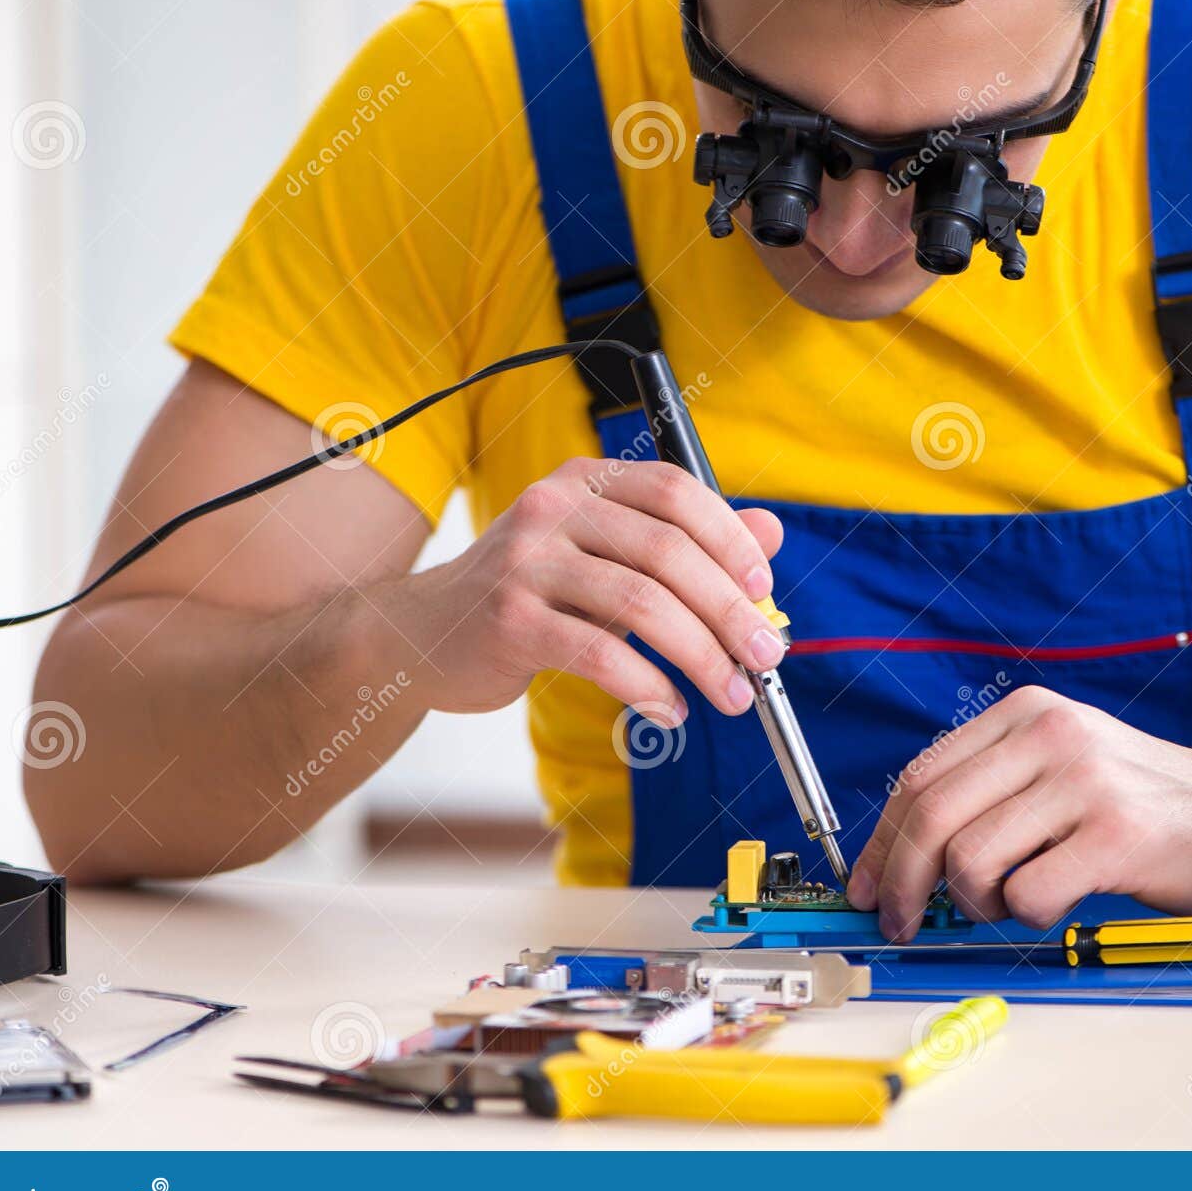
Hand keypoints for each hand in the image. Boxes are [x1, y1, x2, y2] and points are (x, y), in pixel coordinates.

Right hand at [381, 457, 785, 719]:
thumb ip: (685, 542)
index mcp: (585, 480)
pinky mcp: (509, 621)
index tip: (764, 588)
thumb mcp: (607, 557)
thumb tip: (769, 532)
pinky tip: (670, 709)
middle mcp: (554, 508)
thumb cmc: (531, 595)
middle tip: (764, 655)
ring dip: (700, 657)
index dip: (729, 538)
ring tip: (731, 694)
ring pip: (640, 604)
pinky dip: (647, 687)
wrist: (422, 634)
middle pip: (667, 551)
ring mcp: (526, 562)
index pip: (674, 491)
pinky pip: (598, 655)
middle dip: (729, 610)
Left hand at [847, 686, 1191, 941]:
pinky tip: (1049, 905)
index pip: (920, 777)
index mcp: (1024, 714)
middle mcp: (1049, 735)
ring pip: (970, 859)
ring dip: (973, 903)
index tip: (867, 887)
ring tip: (1005, 904)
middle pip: (931, 816)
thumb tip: (904, 858)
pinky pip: (1028, 894)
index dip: (882, 842)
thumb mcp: (1061, 765)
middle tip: (902, 923)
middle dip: (902, 883)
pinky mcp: (1117, 836)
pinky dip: (1024, 917)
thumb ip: (991, 793)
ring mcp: (1084, 782)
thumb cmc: (1144, 801)